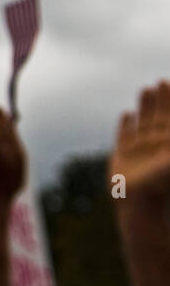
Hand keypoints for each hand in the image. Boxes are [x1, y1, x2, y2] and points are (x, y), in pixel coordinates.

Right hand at [110, 81, 169, 208]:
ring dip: (145, 106)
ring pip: (142, 122)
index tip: (169, 83)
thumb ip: (169, 141)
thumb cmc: (161, 184)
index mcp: (168, 144)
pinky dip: (126, 124)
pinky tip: (127, 114)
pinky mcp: (122, 156)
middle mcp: (155, 145)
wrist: (139, 204)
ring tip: (145, 89)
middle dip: (161, 100)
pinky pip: (124, 135)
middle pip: (159, 117)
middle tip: (161, 81)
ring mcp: (138, 149)